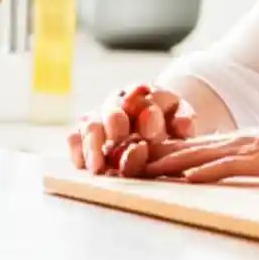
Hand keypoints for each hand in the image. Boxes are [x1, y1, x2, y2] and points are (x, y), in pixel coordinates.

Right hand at [67, 83, 195, 175]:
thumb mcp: (183, 117)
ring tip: (98, 167)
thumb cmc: (170, 120)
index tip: (153, 137)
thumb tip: (182, 126)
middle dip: (115, 126)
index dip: (148, 119)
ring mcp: (98, 115)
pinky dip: (78, 151)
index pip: (144, 100)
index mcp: (144, 92)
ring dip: (93, 146)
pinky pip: (74, 138)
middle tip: (119, 143)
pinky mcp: (84, 133)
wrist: (156, 120)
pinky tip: (85, 165)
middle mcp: (117, 101)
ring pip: (90, 126)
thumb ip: (184, 120)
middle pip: (112, 111)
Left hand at [141, 123, 258, 181]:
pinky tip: (188, 177)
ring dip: (171, 161)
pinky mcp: (257, 162)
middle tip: (126, 157)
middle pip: (186, 147)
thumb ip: (241, 154)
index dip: (163, 147)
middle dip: (155, 152)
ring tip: (145, 167)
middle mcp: (232, 142)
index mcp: (232, 141)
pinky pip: (227, 167)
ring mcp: (243, 150)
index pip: (190, 143)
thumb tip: (220, 164)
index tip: (136, 150)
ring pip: (200, 154)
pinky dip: (206, 171)